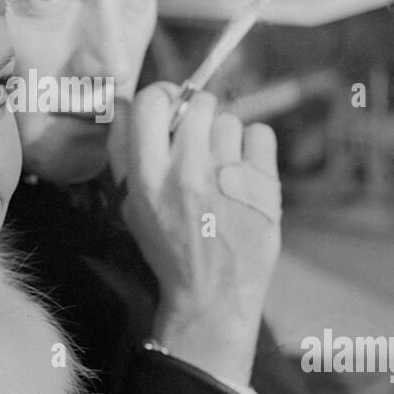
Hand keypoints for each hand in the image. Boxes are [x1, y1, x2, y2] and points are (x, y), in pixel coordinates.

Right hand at [109, 82, 281, 385]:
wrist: (213, 296)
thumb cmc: (170, 250)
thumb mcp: (133, 207)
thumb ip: (128, 157)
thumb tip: (132, 106)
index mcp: (148, 177)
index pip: (151, 101)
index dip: (163, 96)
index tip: (170, 108)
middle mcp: (187, 172)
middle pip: (199, 103)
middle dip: (199, 115)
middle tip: (200, 140)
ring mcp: (229, 178)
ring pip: (230, 121)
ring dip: (225, 138)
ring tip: (222, 170)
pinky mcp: (265, 185)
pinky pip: (260, 133)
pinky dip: (254, 148)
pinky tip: (245, 172)